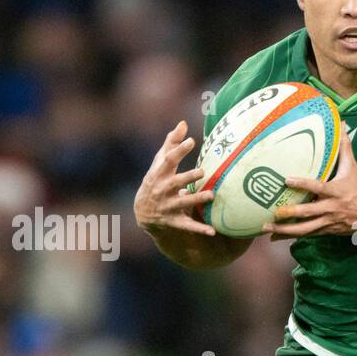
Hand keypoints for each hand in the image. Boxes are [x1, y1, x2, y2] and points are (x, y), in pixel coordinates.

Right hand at [134, 120, 216, 236]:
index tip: (191, 141)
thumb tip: (183, 124)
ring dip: (196, 199)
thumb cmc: (156, 180)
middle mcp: (163, 190)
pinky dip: (199, 229)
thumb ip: (172, 144)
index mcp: (160, 174)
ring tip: (212, 195)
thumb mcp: (160, 163)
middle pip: (175, 182)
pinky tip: (213, 231)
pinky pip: (187, 226)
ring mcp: (168, 206)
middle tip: (203, 171)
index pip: (168, 160)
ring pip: (183, 203)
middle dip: (188, 177)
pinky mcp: (174, 221)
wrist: (143, 212)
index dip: (179, 150)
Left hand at [263, 130, 356, 241]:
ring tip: (267, 229)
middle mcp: (331, 208)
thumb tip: (341, 125)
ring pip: (305, 229)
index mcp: (336, 191)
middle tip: (274, 212)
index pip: (318, 187)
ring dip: (286, 230)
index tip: (287, 180)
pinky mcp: (327, 231)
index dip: (303, 184)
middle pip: (309, 212)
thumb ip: (344, 148)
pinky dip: (291, 237)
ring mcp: (328, 222)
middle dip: (290, 213)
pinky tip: (275, 238)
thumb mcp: (354, 168)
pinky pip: (308, 235)